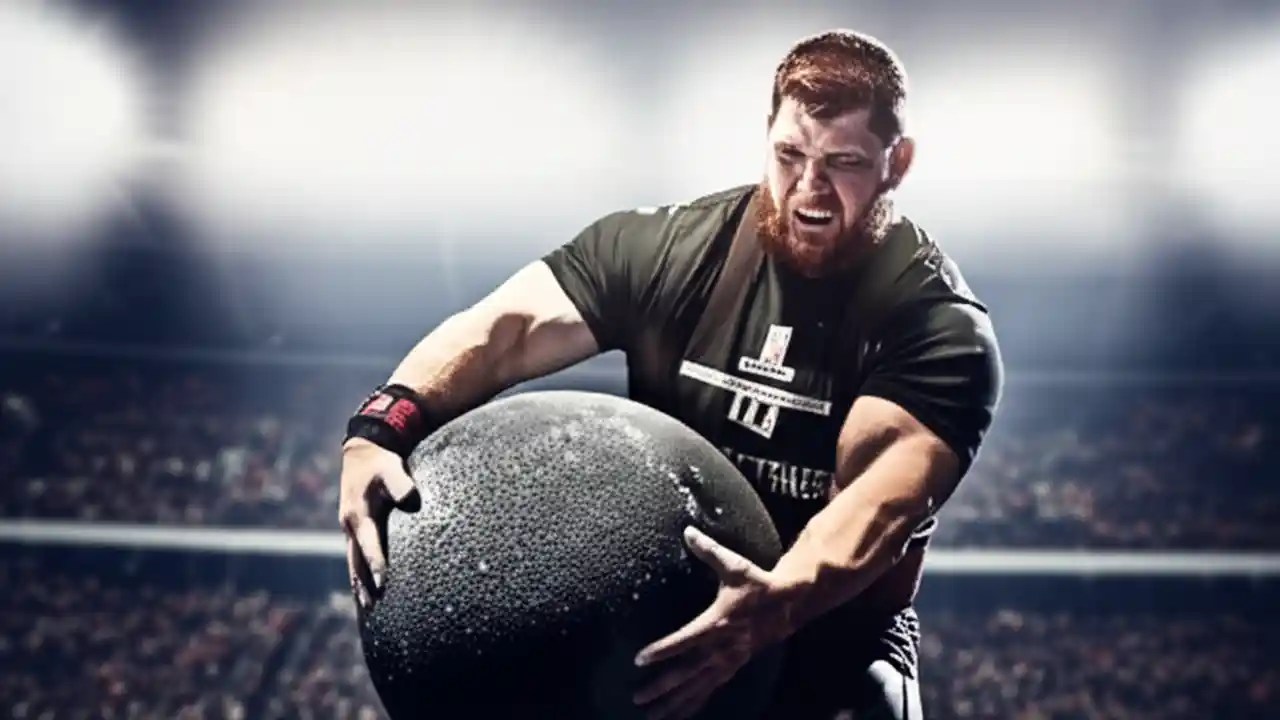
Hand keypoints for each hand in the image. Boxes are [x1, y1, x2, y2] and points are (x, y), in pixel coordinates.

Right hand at [338, 438, 419, 608]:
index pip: (369, 544)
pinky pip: (354, 555)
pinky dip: (358, 573)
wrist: (361, 453)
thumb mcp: (390, 467)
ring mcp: (349, 528)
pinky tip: (364, 587)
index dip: (376, 563)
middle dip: (364, 583)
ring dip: (358, 583)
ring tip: (367, 606)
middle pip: (356, 561)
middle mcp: (350, 525)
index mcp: (358, 514)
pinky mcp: (354, 528)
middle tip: (373, 607)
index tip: (383, 582)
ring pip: (353, 562)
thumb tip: (411, 500)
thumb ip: (400, 483)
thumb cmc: (380, 462)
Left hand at [632, 526, 793, 719]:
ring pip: (697, 688)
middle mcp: (721, 647)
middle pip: (686, 673)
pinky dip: (694, 703)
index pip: (684, 640)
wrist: (789, 604)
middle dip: (661, 687)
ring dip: (674, 703)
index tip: (639, 660)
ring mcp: (728, 661)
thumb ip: (709, 550)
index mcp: (717, 623)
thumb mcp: (734, 565)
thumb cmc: (758, 583)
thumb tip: (688, 531)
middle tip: (638, 698)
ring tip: (652, 716)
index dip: (662, 651)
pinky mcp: (733, 666)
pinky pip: (710, 690)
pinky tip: (679, 714)